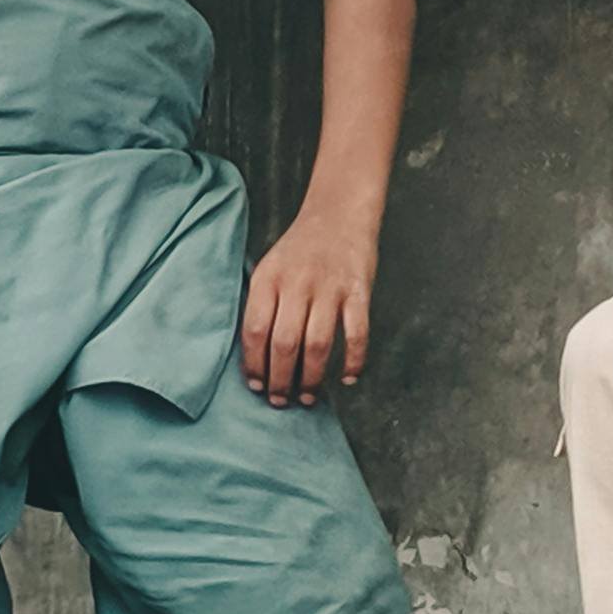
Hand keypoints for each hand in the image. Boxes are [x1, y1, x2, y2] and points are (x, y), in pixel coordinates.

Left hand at [241, 206, 377, 405]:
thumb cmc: (300, 249)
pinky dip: (353, 360)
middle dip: (280, 380)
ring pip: (317, 344)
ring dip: (311, 378)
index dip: (254, 364)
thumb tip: (256, 357)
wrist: (339, 212)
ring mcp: (330, 287)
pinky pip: (357, 333)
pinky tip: (347, 379)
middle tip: (280, 401)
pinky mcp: (359, 290)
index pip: (255, 330)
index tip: (256, 386)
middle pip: (284, 344)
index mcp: (268, 279)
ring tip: (308, 398)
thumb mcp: (269, 267)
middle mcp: (297, 283)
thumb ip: (263, 305)